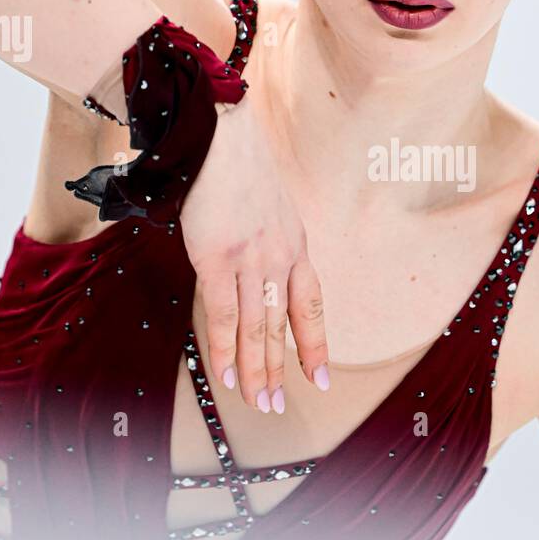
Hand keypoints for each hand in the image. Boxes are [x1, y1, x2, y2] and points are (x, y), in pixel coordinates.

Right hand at [179, 97, 328, 410]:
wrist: (219, 134)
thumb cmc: (237, 165)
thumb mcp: (269, 206)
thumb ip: (268, 241)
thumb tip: (254, 269)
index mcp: (296, 244)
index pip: (311, 305)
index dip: (314, 344)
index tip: (321, 376)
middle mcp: (280, 257)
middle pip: (283, 327)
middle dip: (280, 370)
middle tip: (277, 406)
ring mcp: (251, 260)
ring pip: (257, 330)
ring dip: (256, 372)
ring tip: (258, 403)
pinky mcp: (217, 258)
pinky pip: (224, 315)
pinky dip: (224, 350)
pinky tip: (225, 375)